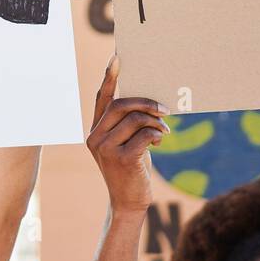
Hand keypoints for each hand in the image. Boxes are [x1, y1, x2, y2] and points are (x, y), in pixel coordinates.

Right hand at [85, 55, 166, 214]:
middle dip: (145, 102)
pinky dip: (157, 134)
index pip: (102, 98)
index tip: (117, 57)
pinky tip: (160, 141)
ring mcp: (106, 149)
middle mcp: (95, 137)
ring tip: (164, 129)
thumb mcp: (125, 144)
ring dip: (155, 121)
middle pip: (120, 105)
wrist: (128, 202)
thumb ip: (128, 125)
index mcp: (95, 131)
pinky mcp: (122, 159)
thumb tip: (148, 102)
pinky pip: (144, 135)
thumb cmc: (131, 169)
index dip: (110, 77)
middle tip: (164, 108)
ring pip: (135, 119)